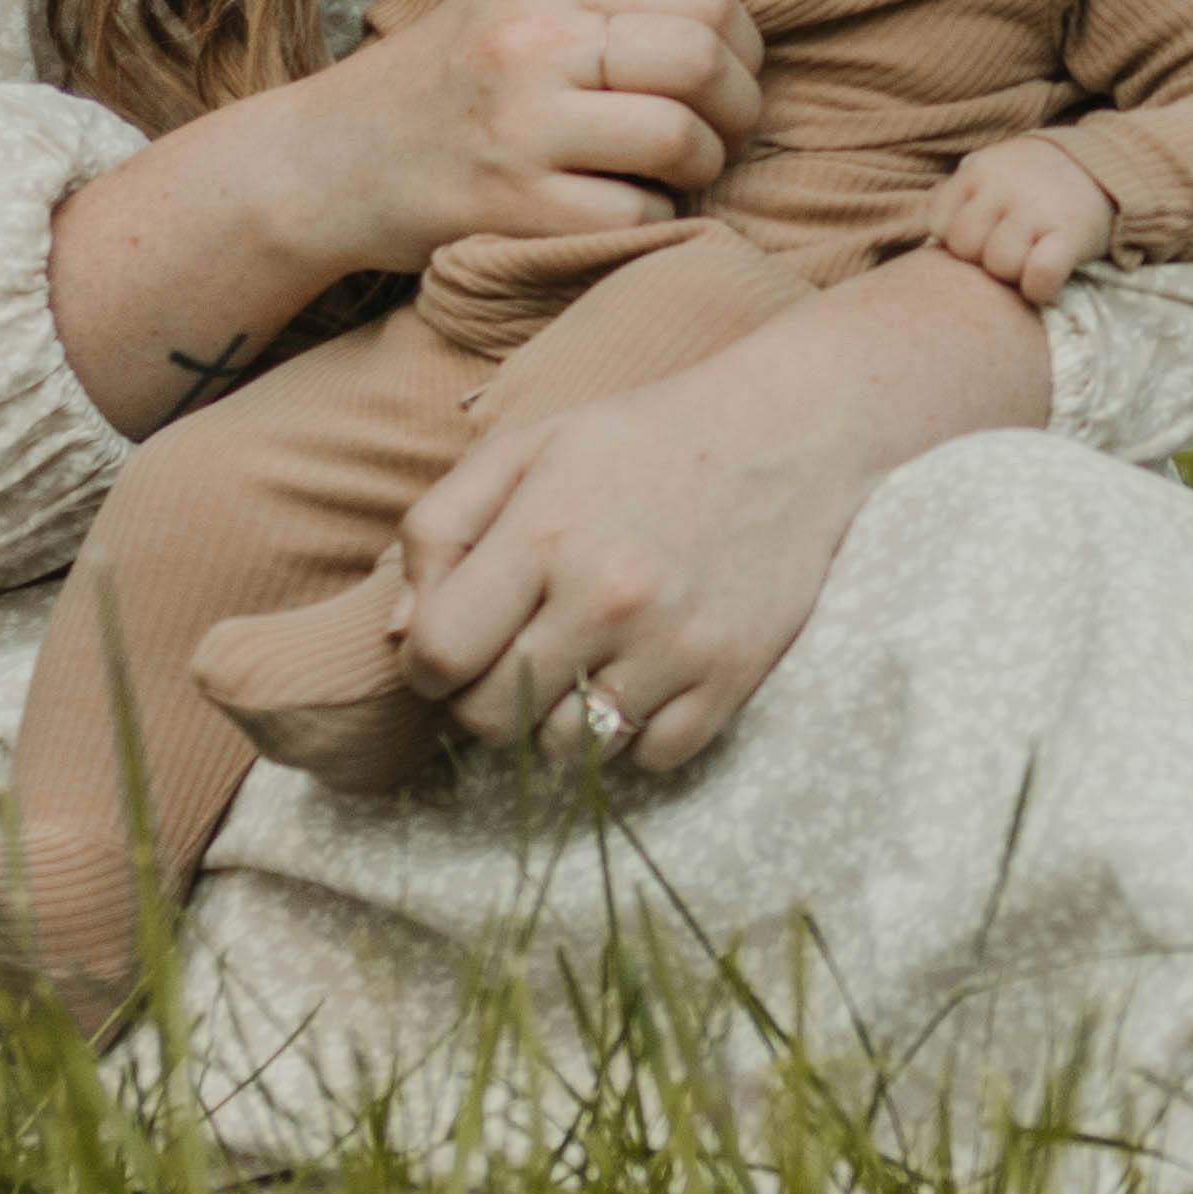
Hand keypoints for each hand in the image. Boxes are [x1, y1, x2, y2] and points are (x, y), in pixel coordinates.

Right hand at [318, 0, 769, 285]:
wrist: (326, 162)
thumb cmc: (449, 80)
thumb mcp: (533, 4)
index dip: (746, 44)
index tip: (729, 76)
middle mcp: (533, 43)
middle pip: (701, 62)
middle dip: (738, 110)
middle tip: (718, 134)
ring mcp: (520, 127)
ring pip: (679, 142)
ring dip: (701, 170)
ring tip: (675, 175)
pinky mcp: (511, 207)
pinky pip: (636, 218)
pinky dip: (651, 224)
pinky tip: (623, 211)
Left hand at [386, 252, 1045, 777]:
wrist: (792, 431)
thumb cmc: (644, 437)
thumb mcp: (527, 447)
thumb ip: (442, 527)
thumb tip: (400, 631)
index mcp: (544, 535)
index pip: (437, 657)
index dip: (426, 664)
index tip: (451, 648)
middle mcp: (607, 598)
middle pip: (491, 719)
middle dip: (483, 700)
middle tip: (515, 659)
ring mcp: (675, 646)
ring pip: (566, 752)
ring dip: (557, 723)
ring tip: (580, 669)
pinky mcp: (733, 679)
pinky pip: (651, 762)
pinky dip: (636, 738)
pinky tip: (641, 681)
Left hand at [924, 132, 1120, 305]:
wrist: (1104, 166)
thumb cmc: (1036, 180)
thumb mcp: (994, 167)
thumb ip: (962, 192)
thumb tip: (932, 232)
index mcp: (978, 171)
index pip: (938, 222)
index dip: (956, 237)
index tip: (982, 235)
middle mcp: (1004, 187)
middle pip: (964, 247)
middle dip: (982, 257)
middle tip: (1007, 249)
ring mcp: (1037, 210)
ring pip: (1000, 265)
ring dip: (1014, 274)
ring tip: (1030, 259)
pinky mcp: (1071, 234)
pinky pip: (1040, 276)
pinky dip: (1040, 289)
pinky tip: (1047, 281)